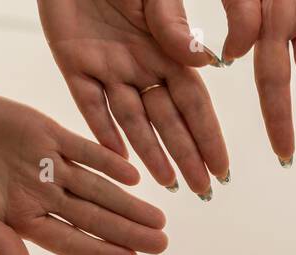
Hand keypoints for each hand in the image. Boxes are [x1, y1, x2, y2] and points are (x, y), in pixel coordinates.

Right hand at [0, 85, 166, 254]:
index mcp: (25, 220)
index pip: (71, 241)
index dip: (101, 251)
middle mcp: (46, 196)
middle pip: (95, 218)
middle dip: (129, 232)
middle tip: (162, 244)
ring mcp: (52, 166)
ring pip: (98, 188)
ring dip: (129, 203)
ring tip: (160, 219)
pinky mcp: (53, 135)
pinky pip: (85, 150)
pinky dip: (108, 161)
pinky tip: (134, 175)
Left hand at [39, 0, 228, 197]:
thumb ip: (174, 24)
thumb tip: (206, 62)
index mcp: (167, 48)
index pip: (194, 102)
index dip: (208, 136)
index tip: (222, 167)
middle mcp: (142, 64)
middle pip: (168, 119)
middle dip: (186, 155)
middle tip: (202, 190)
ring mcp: (108, 68)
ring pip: (133, 121)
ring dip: (152, 153)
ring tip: (170, 184)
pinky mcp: (73, 64)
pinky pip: (90, 105)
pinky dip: (103, 133)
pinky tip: (120, 161)